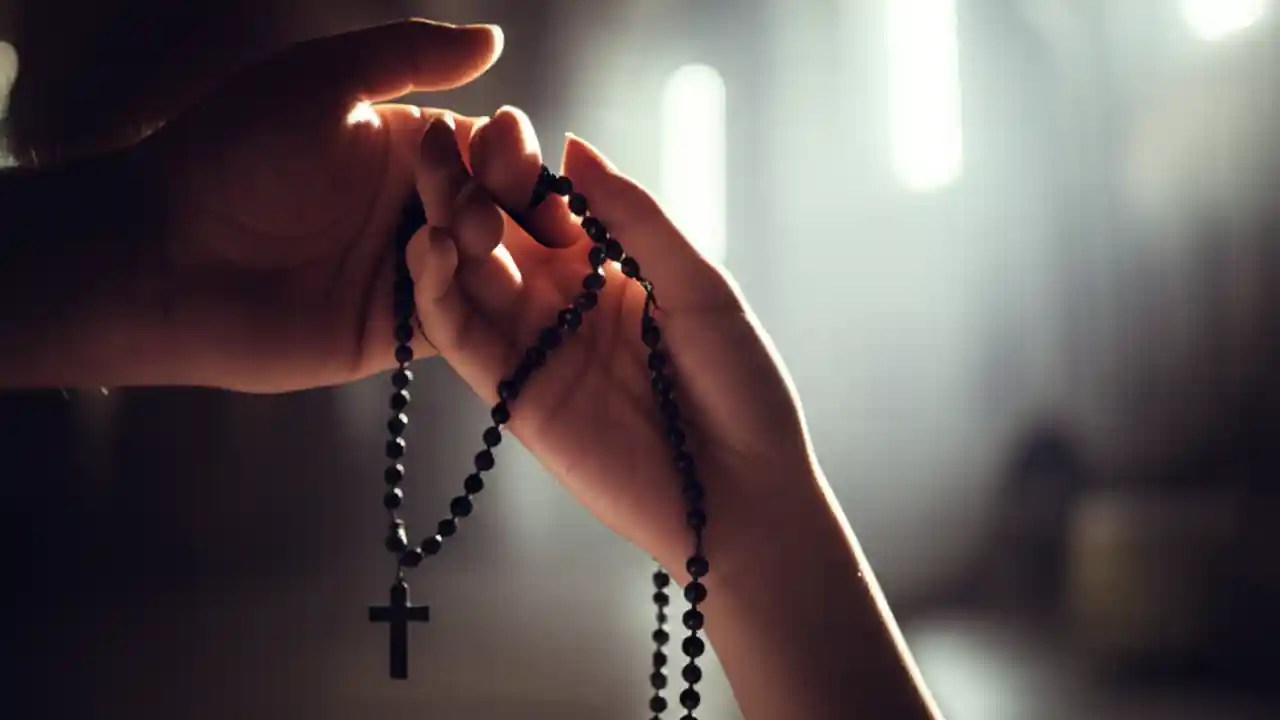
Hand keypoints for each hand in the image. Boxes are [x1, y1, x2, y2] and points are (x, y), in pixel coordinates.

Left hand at [86, 20, 499, 390]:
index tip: (507, 142)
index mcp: (407, 149)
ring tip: (464, 228)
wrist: (163, 249)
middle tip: (486, 195)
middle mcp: (414, 211)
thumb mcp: (325, 79)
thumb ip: (411, 55)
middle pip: (499, 209)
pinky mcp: (394, 333)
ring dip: (485, 243)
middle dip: (507, 199)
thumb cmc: (234, 151)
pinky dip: (453, 288)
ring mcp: (407, 274)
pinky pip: (451, 317)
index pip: (490, 150)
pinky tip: (429, 257)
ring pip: (484, 265)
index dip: (512, 148)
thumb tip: (496, 38)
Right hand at [407, 107, 815, 572]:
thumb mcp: (697, 284)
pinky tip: (432, 247)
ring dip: (441, 228)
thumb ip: (633, 218)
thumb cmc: (739, 384)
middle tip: (437, 139)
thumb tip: (574, 145)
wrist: (743, 489)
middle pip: (495, 233)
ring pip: (464, 279)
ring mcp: (533, 348)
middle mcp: (560, 302)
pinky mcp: (513, 397)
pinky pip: (459, 340)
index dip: (518, 165)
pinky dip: (436, 295)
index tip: (498, 122)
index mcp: (606, 268)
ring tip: (432, 183)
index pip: (544, 204)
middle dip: (465, 185)